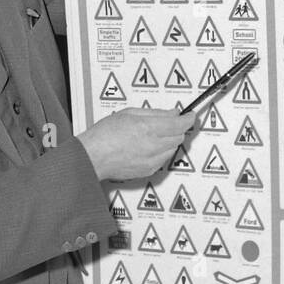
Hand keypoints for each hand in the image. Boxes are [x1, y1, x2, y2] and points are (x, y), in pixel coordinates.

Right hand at [77, 107, 194, 181]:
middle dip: (177, 128)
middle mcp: (153, 145)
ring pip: (173, 148)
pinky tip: (147, 147)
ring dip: (169, 140)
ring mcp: (152, 160)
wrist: (92, 157)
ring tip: (152, 135)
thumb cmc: (104, 135)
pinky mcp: (149, 170)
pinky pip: (164, 159)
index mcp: (149, 128)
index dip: (189, 118)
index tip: (190, 115)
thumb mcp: (129, 113)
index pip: (180, 124)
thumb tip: (172, 113)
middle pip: (179, 136)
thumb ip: (155, 113)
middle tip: (169, 123)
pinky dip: (161, 152)